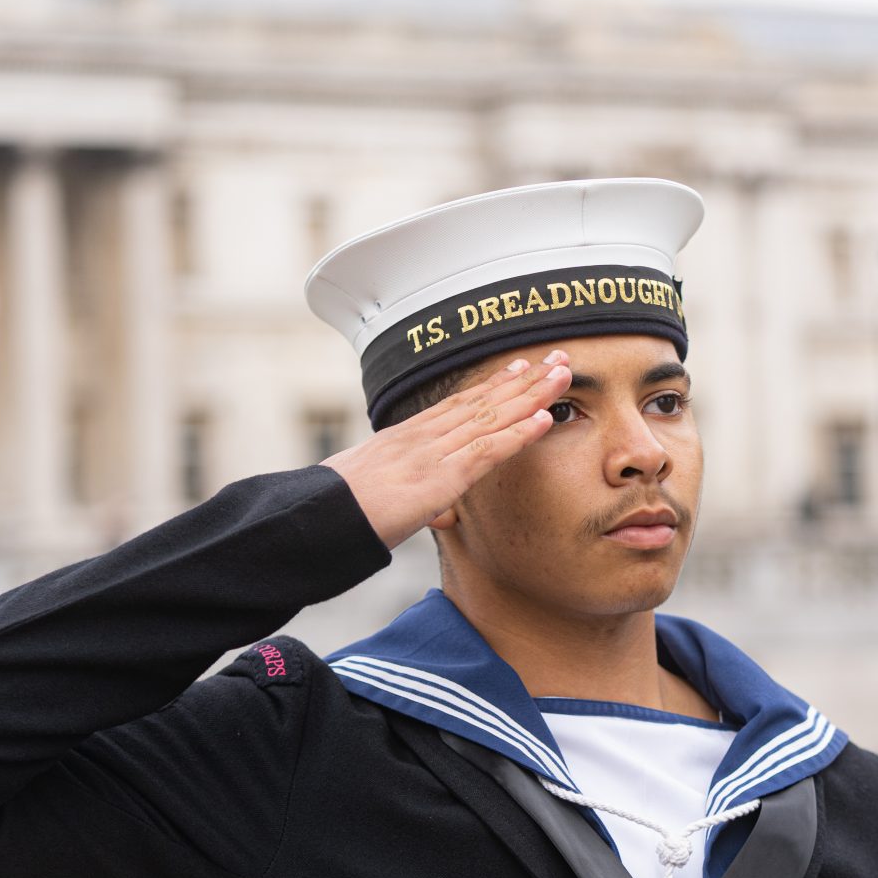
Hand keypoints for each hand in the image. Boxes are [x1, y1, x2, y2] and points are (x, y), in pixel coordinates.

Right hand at [323, 350, 572, 548]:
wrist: (313, 519)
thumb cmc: (335, 513)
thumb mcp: (373, 497)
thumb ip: (412, 500)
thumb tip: (436, 512)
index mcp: (404, 438)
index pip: (458, 404)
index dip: (493, 385)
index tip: (519, 366)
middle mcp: (421, 437)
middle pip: (481, 401)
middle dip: (523, 379)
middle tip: (557, 358)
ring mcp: (430, 454)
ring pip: (491, 417)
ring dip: (532, 395)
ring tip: (563, 375)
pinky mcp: (438, 479)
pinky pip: (486, 452)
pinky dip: (518, 435)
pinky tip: (544, 420)